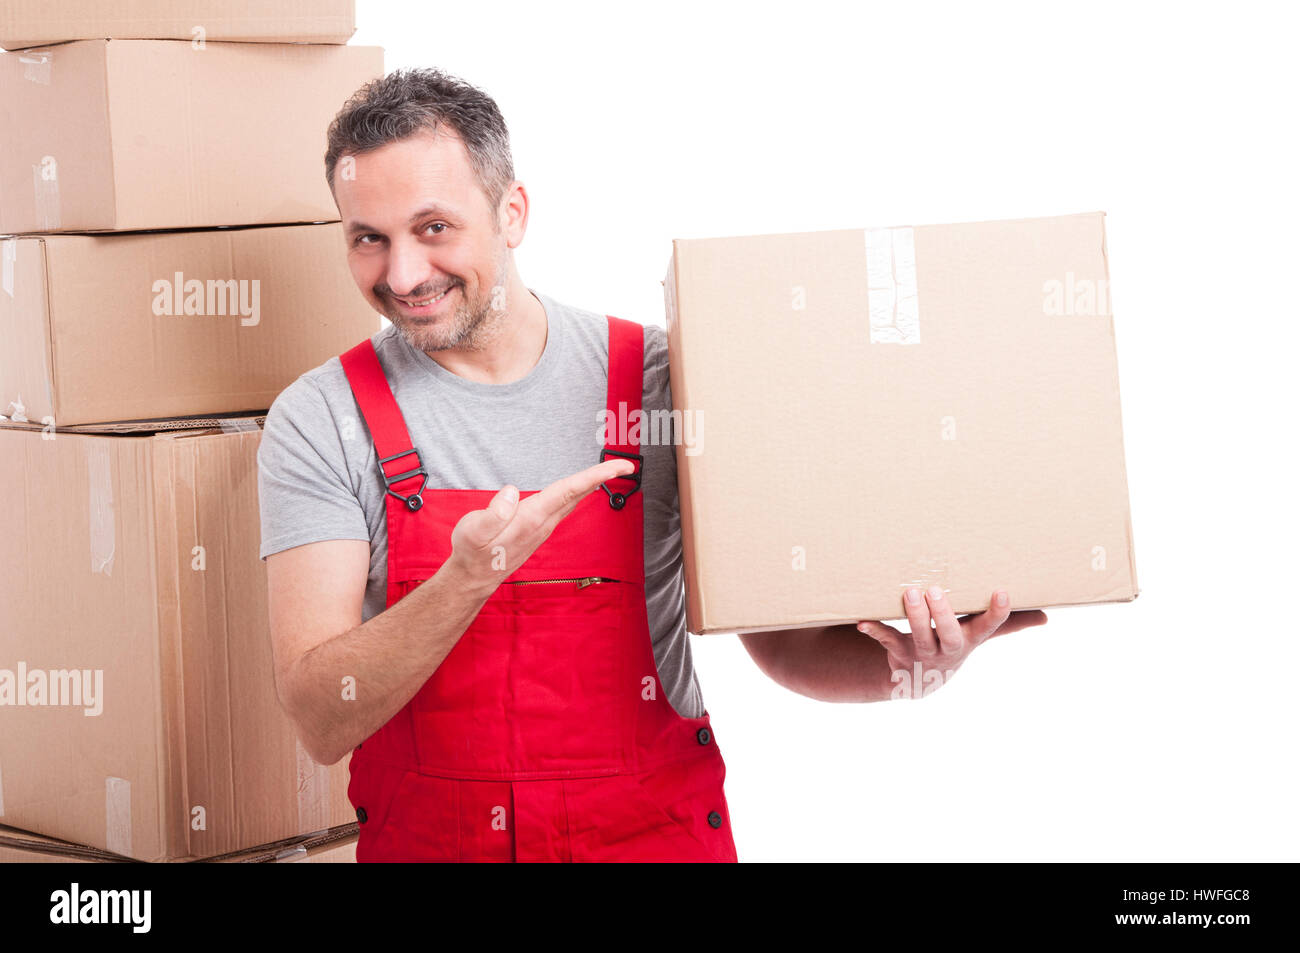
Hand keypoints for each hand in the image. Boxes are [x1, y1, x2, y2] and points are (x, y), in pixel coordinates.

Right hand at [445, 458, 635, 593]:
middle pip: (578, 494)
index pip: (570, 490)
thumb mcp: (472, 533)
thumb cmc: (471, 554)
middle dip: (603, 477)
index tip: (619, 467)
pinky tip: (581, 488)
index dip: (596, 475)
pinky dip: (577, 492)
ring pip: (573, 500)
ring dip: (592, 484)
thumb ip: (492, 513)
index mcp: (531, 518)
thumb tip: (512, 491)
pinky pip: (564, 505)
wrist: (473, 579)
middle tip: (627, 464)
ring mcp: (543, 527)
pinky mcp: (538, 528)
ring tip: (610, 470)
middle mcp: (543, 523)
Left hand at [857, 587, 1047, 695]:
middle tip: (935, 589)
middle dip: (943, 614)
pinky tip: (862, 622)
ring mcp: (923, 652)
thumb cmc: (953, 646)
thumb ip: (1008, 625)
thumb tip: (1045, 616)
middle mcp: (948, 648)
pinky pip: (887, 641)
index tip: (1002, 591)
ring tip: (910, 592)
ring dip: (914, 615)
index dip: (997, 612)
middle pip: (949, 633)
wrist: (920, 682)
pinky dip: (875, 630)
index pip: (989, 627)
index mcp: (970, 639)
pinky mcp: (898, 652)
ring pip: (919, 635)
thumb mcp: (980, 637)